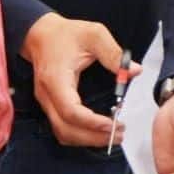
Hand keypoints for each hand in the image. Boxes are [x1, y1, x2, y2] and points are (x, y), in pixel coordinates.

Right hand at [21, 12, 138, 146]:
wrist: (39, 34)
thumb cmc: (65, 34)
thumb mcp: (93, 34)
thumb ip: (113, 53)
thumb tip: (134, 70)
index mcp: (56, 79)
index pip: (71, 111)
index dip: (92, 122)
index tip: (114, 123)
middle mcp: (47, 94)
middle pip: (65, 128)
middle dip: (93, 137)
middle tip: (119, 133)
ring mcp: (46, 101)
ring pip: (62, 132)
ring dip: (86, 139)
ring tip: (111, 135)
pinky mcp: (49, 104)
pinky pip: (61, 128)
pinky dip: (79, 135)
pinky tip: (97, 131)